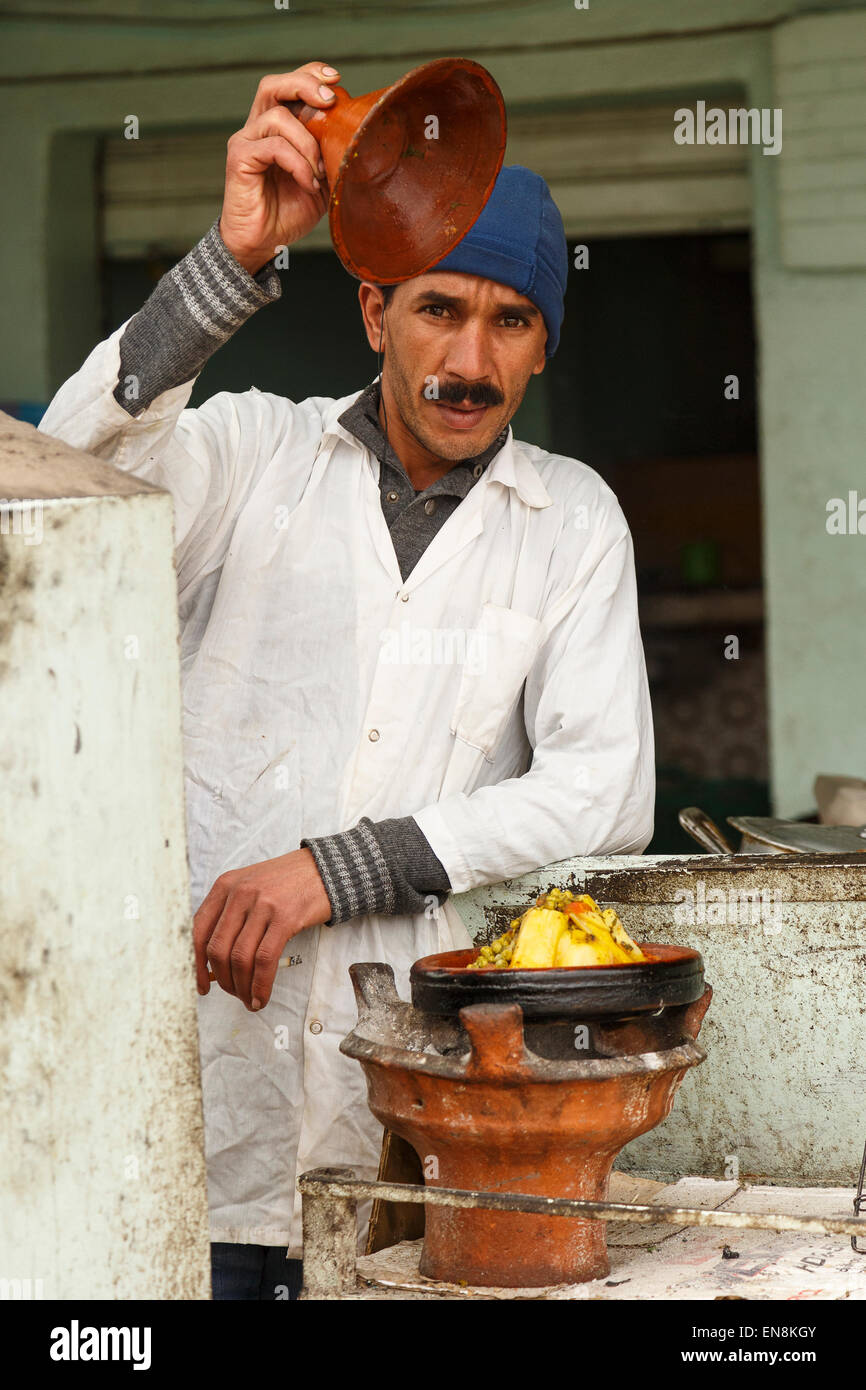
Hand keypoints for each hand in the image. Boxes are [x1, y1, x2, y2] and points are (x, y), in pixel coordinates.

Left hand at [194, 848, 331, 1011]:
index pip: (198, 931)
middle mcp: (239, 893)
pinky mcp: (284, 917)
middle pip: (218, 949)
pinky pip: (264, 960)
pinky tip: (261, 996)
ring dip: (242, 987)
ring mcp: (261, 904)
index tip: (202, 985)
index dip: (196, 965)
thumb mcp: (250, 887)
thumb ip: (230, 915)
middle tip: (234, 994)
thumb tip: (215, 962)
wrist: (325, 869)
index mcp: (225, 885)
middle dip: (223, 980)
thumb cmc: (288, 882)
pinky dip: (260, 985)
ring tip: (249, 1000)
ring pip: (240, 958)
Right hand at [219, 61, 341, 274]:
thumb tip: (358, 134)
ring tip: (319, 172)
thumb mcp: (321, 180)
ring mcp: (246, 141)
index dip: (310, 75)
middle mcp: (258, 128)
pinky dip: (297, 163)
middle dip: (304, 84)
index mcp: (277, 128)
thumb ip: (331, 156)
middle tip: (330, 101)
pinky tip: (307, 183)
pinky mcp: (240, 158)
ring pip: (278, 116)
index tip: (336, 81)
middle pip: (273, 85)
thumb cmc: (289, 212)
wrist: (263, 242)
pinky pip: (274, 147)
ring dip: (307, 143)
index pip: (289, 85)